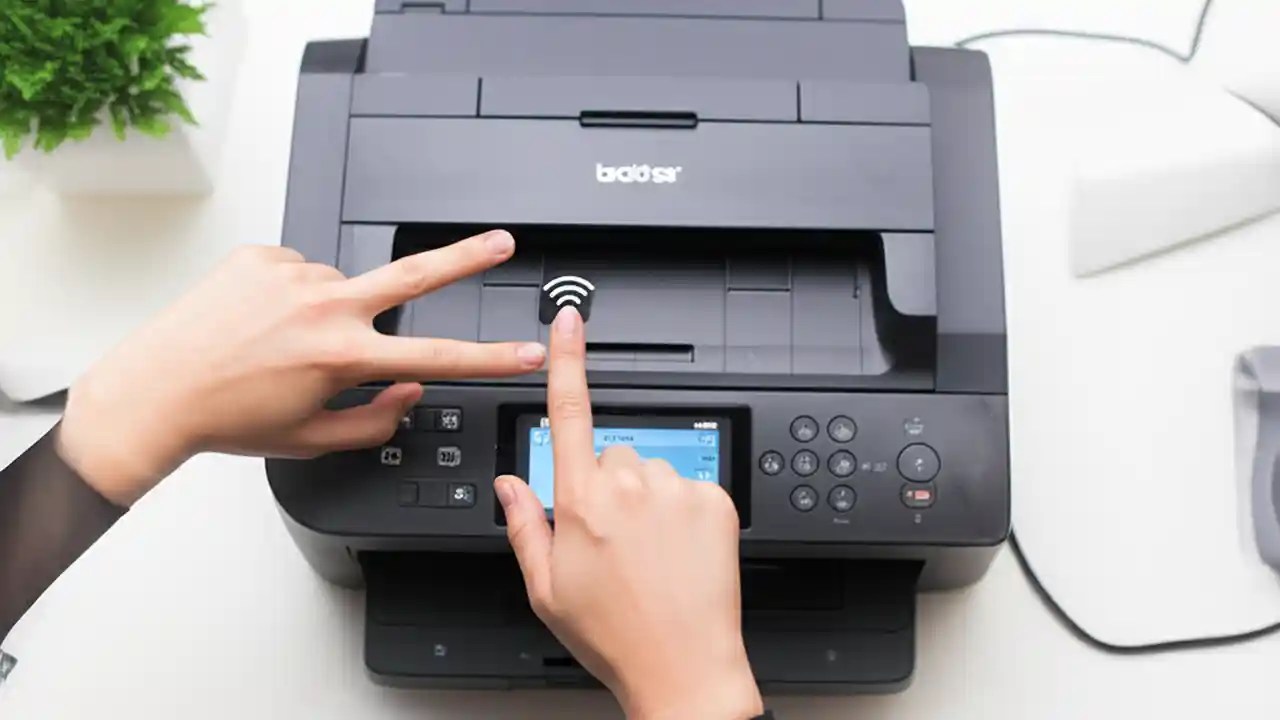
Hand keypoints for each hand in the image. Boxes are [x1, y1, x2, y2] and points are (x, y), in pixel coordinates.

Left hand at [60, 230, 544, 506]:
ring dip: (331, 310)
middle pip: (414, 274)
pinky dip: (292, 295)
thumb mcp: (312, 439)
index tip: (527, 350)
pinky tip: (263, 320)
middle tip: (500, 241)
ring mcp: (293, 275)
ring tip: (283, 341)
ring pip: (340, 287)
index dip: (491, 357)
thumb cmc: (228, 419)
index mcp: (342, 357)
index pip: (437, 358)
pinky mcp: (263, 256)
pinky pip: (300, 272)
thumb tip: (410, 388)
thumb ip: (376, 417)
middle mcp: (323, 307)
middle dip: (465, 257)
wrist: (157, 389)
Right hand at [495, 307, 761, 719]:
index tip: (569, 320)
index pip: (568, 412)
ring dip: (650, 501)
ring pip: (654, 472)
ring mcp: (676, 489)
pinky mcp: (716, 500)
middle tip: (615, 542)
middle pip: (613, 455)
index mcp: (581, 501)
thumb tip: (509, 483)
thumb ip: (525, 525)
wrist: (682, 666)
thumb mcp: (546, 588)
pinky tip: (679, 555)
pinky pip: (691, 487)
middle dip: (610, 486)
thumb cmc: (614, 633)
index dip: (567, 360)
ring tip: (651, 555)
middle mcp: (629, 485)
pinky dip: (685, 514)